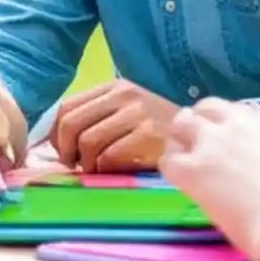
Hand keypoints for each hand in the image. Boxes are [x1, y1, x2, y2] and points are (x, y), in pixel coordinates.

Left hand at [51, 80, 176, 171]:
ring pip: (88, 142)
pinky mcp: (149, 136)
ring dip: (86, 163)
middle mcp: (124, 96)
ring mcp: (137, 115)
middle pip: (72, 124)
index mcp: (114, 88)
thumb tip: (58, 140)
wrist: (203, 136)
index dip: (56, 134)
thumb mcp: (128, 111)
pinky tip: (114, 173)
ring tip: (97, 170)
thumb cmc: (159, 129)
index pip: (66, 108)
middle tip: (76, 166)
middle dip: (66, 151)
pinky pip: (109, 157)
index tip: (63, 152)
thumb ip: (97, 118)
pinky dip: (104, 170)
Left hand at [159, 99, 259, 260]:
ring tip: (179, 155)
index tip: (224, 133)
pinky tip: (177, 180)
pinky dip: (170, 167)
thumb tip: (259, 168)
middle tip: (193, 137)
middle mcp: (238, 126)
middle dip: (199, 121)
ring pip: (182, 126)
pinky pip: (169, 160)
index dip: (226, 121)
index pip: (237, 109)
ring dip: (180, 138)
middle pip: (207, 108)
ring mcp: (212, 144)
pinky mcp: (193, 168)